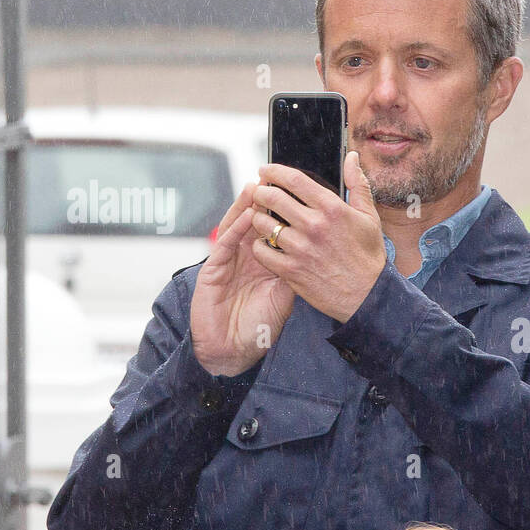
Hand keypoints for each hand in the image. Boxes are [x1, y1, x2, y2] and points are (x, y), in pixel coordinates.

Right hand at [190, 182, 295, 376]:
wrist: (233, 351)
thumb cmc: (260, 326)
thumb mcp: (286, 295)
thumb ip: (296, 270)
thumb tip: (316, 249)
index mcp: (264, 261)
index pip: (273, 228)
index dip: (283, 211)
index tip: (298, 193)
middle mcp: (245, 257)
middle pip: (255, 222)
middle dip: (265, 200)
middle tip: (276, 178)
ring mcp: (228, 261)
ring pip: (237, 226)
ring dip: (247, 207)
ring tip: (259, 186)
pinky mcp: (213, 270)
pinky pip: (225, 244)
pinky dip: (236, 228)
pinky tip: (246, 214)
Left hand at [249, 151, 385, 324]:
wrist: (368, 296)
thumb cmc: (368, 257)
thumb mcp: (369, 217)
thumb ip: (358, 184)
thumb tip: (352, 157)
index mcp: (332, 209)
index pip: (293, 180)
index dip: (274, 171)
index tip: (265, 170)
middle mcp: (314, 226)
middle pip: (272, 197)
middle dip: (260, 191)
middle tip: (258, 192)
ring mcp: (301, 249)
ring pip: (262, 223)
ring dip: (256, 218)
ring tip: (259, 218)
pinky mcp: (291, 270)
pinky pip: (262, 251)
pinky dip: (258, 245)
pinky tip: (264, 244)